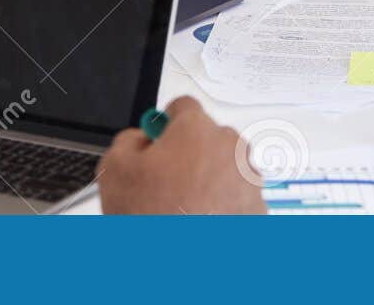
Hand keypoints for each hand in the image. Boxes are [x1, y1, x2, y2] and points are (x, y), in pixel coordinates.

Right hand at [96, 97, 265, 214]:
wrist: (182, 267)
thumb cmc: (156, 220)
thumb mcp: (115, 170)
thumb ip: (128, 140)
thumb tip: (139, 140)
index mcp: (196, 129)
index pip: (182, 106)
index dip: (165, 122)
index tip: (158, 138)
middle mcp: (230, 147)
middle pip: (206, 136)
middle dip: (188, 152)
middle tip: (167, 180)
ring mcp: (248, 178)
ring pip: (224, 165)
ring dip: (208, 177)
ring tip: (184, 206)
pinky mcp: (258, 206)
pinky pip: (237, 193)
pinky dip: (222, 202)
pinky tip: (202, 219)